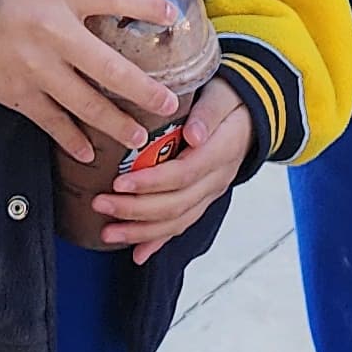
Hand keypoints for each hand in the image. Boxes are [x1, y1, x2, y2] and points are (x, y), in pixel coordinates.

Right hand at [0, 0, 183, 162]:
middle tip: (168, 103)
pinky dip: (71, 140)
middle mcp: (56, 36)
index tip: (173, 18)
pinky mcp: (18, 95)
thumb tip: (97, 1)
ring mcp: (38, 70)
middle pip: (111, 68)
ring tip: (137, 138)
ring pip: (86, 104)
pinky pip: (52, 122)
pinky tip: (88, 153)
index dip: (146, 7)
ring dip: (115, 124)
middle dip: (143, 90)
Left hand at [94, 78, 247, 262]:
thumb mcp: (222, 96)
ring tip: (108, 232)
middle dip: (135, 209)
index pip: (184, 175)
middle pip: (176, 204)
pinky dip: (158, 241)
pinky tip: (137, 254)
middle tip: (101, 204)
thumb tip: (193, 134)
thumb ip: (207, 114)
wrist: (250, 115)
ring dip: (140, 231)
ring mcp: (210, 194)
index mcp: (221, 152)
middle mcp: (217, 179)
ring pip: (176, 221)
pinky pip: (180, 225)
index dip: (151, 183)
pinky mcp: (202, 200)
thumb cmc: (229, 100)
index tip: (120, 183)